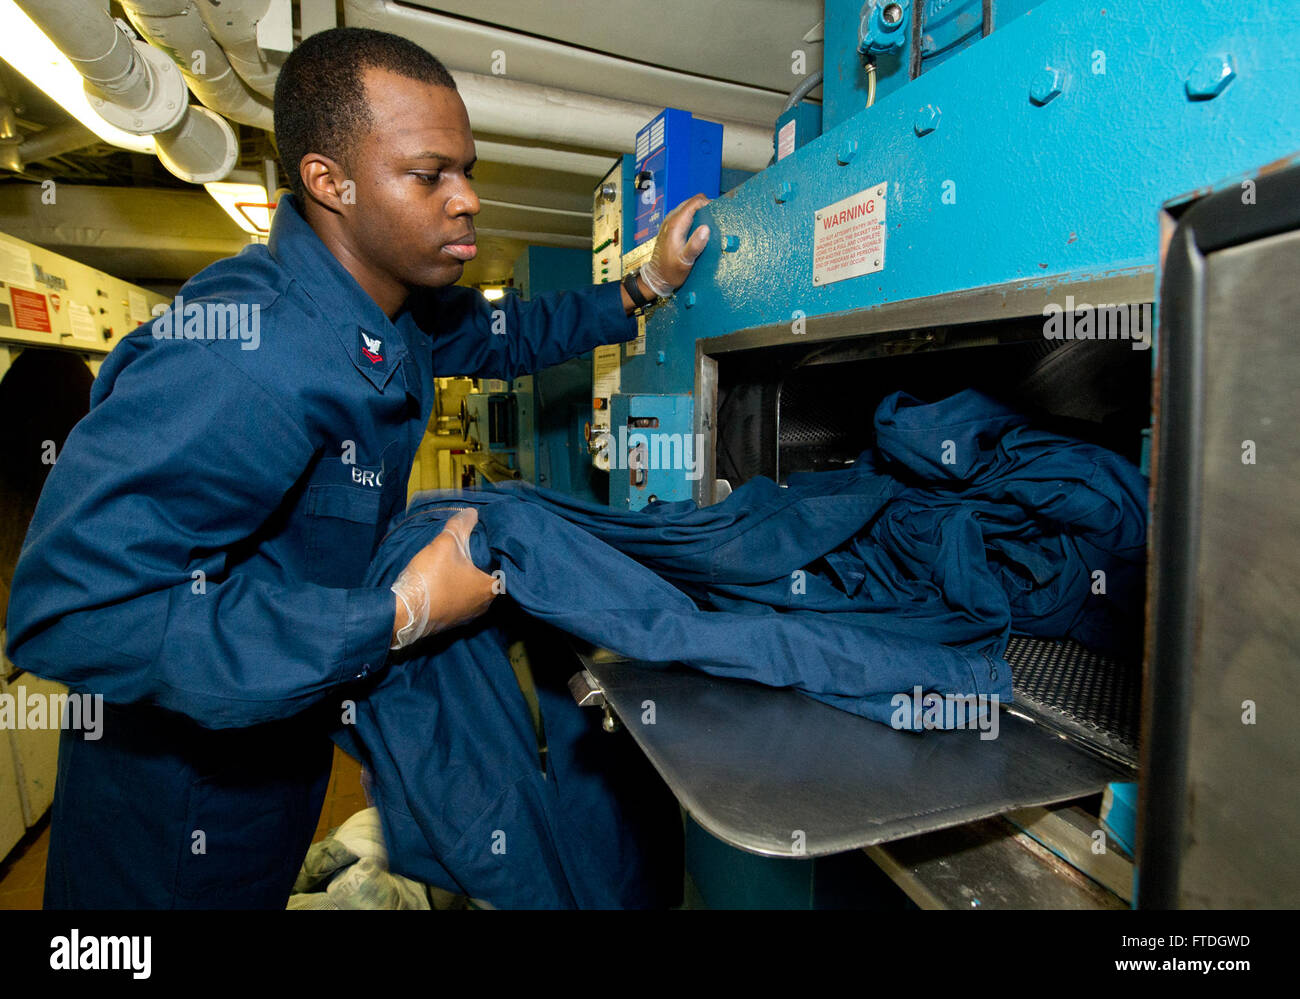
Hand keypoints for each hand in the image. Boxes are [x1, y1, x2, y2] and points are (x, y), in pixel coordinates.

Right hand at [389, 508, 496, 649]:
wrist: (403, 614)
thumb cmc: (431, 578)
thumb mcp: (446, 544)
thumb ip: (460, 526)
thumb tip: (472, 513)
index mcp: (490, 588)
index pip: (504, 567)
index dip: (496, 553)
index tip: (487, 542)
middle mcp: (484, 605)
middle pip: (488, 579)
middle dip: (481, 565)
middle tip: (472, 548)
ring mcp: (468, 616)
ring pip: (473, 591)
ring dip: (468, 579)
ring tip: (459, 561)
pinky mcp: (453, 622)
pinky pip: (461, 602)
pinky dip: (457, 591)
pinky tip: (447, 580)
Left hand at [639, 193, 711, 296]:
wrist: (656, 278)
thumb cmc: (670, 271)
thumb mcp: (685, 261)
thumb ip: (695, 245)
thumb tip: (706, 229)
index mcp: (676, 224)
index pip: (695, 202)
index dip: (708, 203)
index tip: (718, 212)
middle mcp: (671, 220)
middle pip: (691, 202)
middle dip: (705, 206)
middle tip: (715, 218)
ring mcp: (669, 223)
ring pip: (688, 208)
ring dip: (699, 212)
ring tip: (710, 223)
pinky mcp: (670, 228)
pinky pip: (684, 216)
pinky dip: (693, 218)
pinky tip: (699, 229)